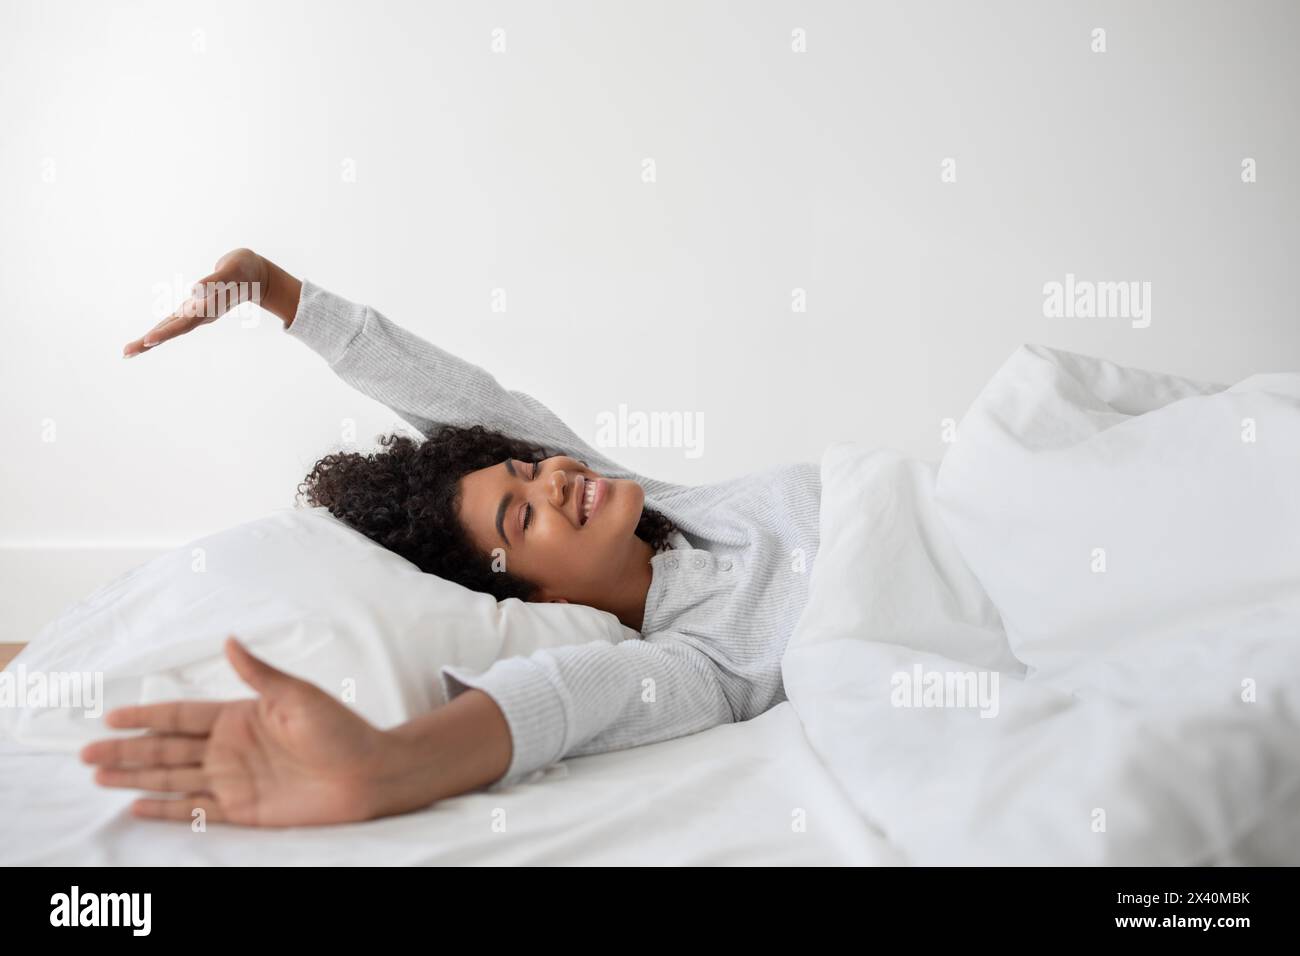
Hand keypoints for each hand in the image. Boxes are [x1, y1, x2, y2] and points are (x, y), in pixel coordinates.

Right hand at [81, 636, 395, 826]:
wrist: (369, 773)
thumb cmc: (340, 729)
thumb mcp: (297, 694)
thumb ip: (258, 673)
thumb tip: (228, 638)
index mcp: (239, 716)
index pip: (180, 716)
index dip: (145, 716)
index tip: (109, 715)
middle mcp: (229, 748)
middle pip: (165, 749)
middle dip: (126, 750)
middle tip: (84, 752)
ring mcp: (233, 780)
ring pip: (172, 777)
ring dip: (135, 777)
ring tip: (97, 776)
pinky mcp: (243, 809)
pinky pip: (196, 810)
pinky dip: (165, 809)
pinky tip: (136, 805)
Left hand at [123, 248, 267, 357]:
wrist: (257, 276)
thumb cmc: (244, 270)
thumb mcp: (231, 272)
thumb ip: (214, 282)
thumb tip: (193, 291)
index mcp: (207, 308)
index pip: (182, 323)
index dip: (165, 332)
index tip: (147, 341)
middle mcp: (200, 314)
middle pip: (171, 330)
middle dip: (149, 342)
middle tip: (126, 353)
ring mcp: (198, 312)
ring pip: (171, 328)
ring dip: (151, 340)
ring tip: (130, 351)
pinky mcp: (196, 308)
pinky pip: (174, 321)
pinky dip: (161, 330)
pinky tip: (151, 338)